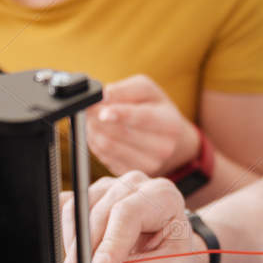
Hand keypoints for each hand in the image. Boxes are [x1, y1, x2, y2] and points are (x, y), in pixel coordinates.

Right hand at [59, 171, 206, 262]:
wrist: (167, 259)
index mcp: (164, 198)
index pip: (129, 213)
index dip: (110, 243)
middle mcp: (135, 186)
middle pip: (100, 212)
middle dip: (85, 251)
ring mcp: (110, 187)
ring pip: (78, 211)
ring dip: (73, 246)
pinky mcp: (90, 197)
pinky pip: (68, 211)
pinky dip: (66, 236)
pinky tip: (73, 258)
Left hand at [84, 74, 201, 177]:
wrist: (173, 142)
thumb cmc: (157, 111)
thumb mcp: (149, 91)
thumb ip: (126, 89)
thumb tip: (104, 95)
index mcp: (169, 123)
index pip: (142, 118)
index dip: (120, 114)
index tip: (102, 111)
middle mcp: (162, 148)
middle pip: (119, 133)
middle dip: (96, 118)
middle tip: (88, 106)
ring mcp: (147, 165)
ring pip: (107, 146)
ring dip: (92, 130)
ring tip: (93, 118)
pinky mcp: (132, 173)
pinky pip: (103, 157)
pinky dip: (95, 143)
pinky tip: (100, 133)